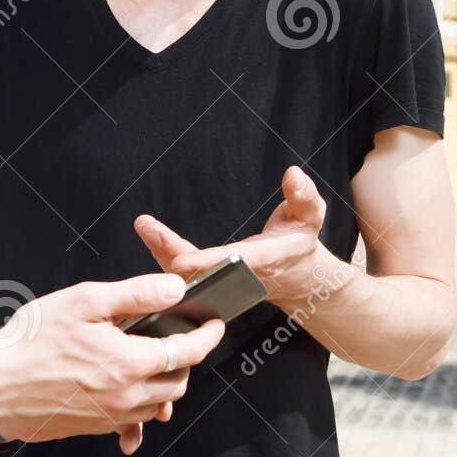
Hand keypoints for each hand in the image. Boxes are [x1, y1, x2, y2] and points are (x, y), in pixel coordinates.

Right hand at [0, 273, 224, 452]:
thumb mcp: (84, 302)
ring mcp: (109, 417)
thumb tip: (176, 287)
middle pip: (178, 383)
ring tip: (151, 360)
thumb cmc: (30, 339)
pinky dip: (136, 410)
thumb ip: (136, 294)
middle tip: (179, 338)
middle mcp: (127, 396)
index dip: (207, 335)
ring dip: (162, 385)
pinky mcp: (91, 429)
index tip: (215, 323)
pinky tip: (124, 394)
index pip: (188, 351)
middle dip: (186, 360)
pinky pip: (128, 422)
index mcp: (131, 363)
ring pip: (155, 405)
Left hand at [134, 165, 332, 309]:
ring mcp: (226, 282)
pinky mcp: (215, 281)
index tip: (183, 260)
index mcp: (268, 260)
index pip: (236, 262)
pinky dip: (167, 253)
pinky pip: (188, 270)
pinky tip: (150, 233)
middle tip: (152, 233)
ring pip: (191, 273)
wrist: (296, 276)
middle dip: (176, 253)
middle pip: (204, 270)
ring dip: (165, 251)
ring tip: (146, 226)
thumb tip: (293, 174)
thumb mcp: (310, 216)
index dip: (209, 261)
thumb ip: (303, 196)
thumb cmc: (300, 241)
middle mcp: (242, 275)